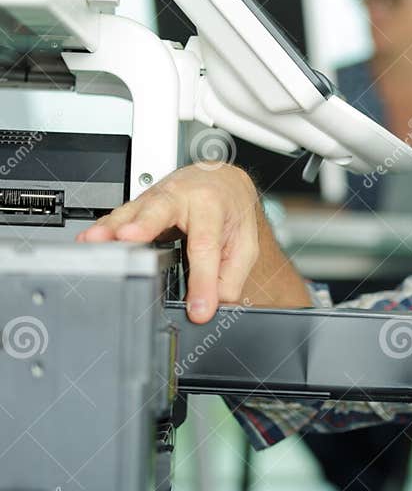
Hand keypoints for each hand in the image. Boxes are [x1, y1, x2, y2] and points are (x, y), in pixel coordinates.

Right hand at [75, 163, 260, 322]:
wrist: (221, 181)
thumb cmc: (231, 210)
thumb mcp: (244, 244)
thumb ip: (231, 276)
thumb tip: (217, 305)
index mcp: (212, 206)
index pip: (205, 247)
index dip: (201, 281)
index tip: (199, 309)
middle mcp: (181, 197)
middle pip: (160, 212)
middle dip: (144, 226)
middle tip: (131, 239)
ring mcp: (155, 199)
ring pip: (131, 212)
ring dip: (112, 228)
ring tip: (95, 244)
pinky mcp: (137, 206)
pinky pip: (117, 217)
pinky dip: (101, 230)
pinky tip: (87, 242)